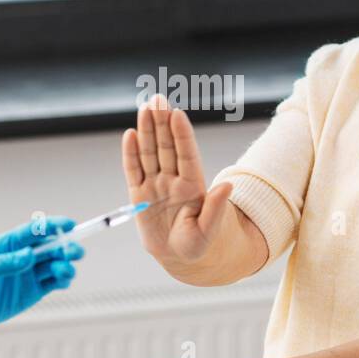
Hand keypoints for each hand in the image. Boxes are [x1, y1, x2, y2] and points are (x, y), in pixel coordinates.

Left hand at [0, 216, 82, 357]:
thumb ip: (6, 262)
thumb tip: (30, 255)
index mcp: (9, 243)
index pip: (36, 230)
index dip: (54, 225)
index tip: (69, 224)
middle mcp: (23, 256)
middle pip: (52, 247)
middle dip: (66, 246)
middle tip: (74, 252)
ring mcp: (29, 274)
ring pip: (56, 264)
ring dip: (66, 264)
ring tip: (65, 271)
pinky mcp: (33, 292)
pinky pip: (55, 282)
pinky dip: (63, 279)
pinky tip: (64, 280)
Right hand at [121, 94, 233, 266]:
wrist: (179, 257)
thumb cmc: (199, 244)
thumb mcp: (210, 230)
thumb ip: (216, 208)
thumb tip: (228, 185)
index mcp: (192, 186)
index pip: (186, 155)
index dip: (182, 135)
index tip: (178, 115)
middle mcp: (173, 180)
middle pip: (166, 147)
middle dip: (161, 123)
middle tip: (158, 100)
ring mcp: (155, 186)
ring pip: (149, 153)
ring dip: (146, 131)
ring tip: (145, 108)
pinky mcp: (138, 195)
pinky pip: (133, 171)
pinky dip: (130, 154)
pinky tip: (130, 135)